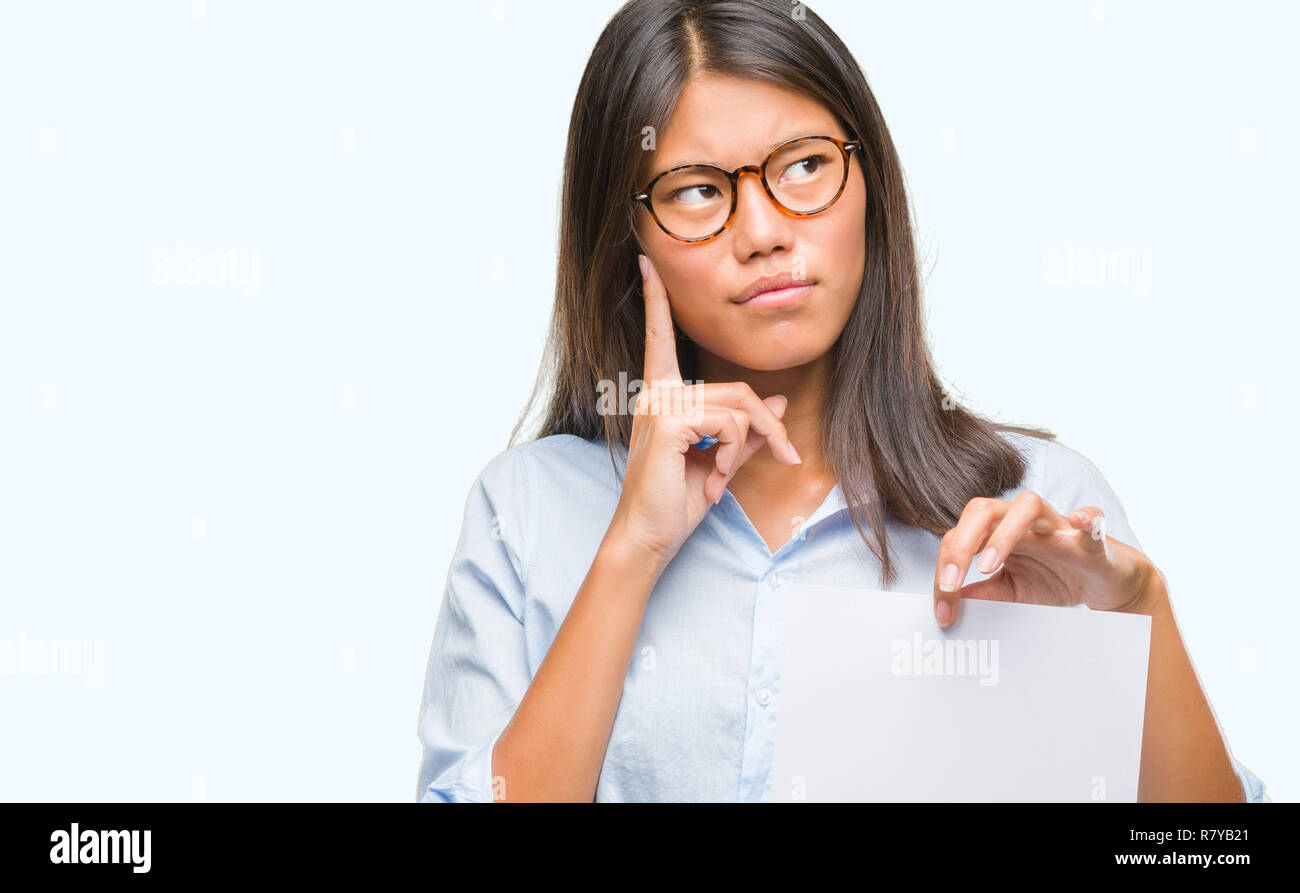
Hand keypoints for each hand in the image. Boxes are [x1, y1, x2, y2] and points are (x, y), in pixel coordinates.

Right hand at [608, 254, 802, 566]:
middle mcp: (658, 393)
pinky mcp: (670, 422)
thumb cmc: (676, 501)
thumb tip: (776, 400)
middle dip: (770, 425)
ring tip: (725, 480)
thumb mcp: (720, 461)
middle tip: (784, 456)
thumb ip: (746, 428)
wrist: (649, 537)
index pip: (660, 339)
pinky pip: (731, 424)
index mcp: (663, 396)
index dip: (656, 302)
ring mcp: (661, 405)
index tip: (646, 264)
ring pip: (741, 407)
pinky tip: (715, 481)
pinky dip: (734, 456)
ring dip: (751, 447)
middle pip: (739, 389)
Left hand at [931, 491, 1158, 626]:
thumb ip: (983, 593)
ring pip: (1028, 505)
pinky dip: (1087, 518)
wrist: (1103, 582)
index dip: (945, 568)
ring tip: (988, 565)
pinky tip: (1078, 523)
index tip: (943, 605)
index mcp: (999, 532)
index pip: (960, 537)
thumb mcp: (1012, 592)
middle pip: (983, 510)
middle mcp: (1023, 522)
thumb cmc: (1055, 578)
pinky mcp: (1092, 538)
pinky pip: (1093, 518)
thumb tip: (948, 600)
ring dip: (1003, 533)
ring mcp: (1058, 526)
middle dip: (960, 544)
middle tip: (951, 582)